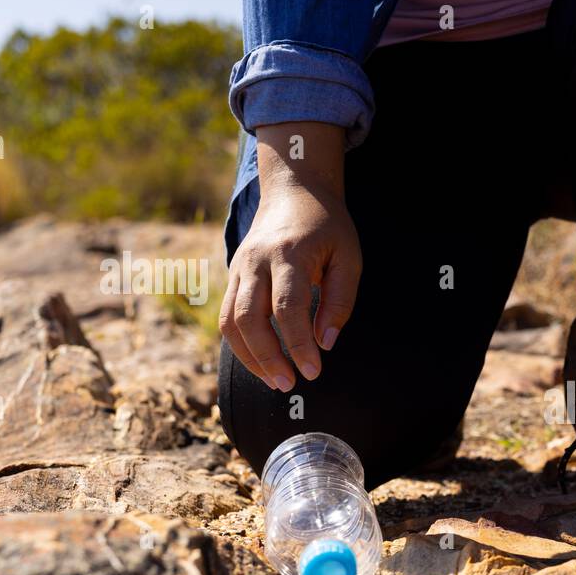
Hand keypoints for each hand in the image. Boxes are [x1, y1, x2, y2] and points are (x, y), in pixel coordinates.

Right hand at [220, 122, 360, 391]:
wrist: (293, 190)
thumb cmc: (328, 227)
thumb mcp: (348, 257)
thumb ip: (339, 300)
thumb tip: (326, 343)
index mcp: (289, 254)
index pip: (287, 308)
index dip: (298, 344)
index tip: (314, 371)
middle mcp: (256, 261)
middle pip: (249, 317)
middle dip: (267, 357)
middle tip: (290, 384)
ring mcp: (239, 268)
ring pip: (230, 321)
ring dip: (250, 357)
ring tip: (276, 381)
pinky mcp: (233, 275)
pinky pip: (227, 316)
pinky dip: (242, 345)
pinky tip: (263, 363)